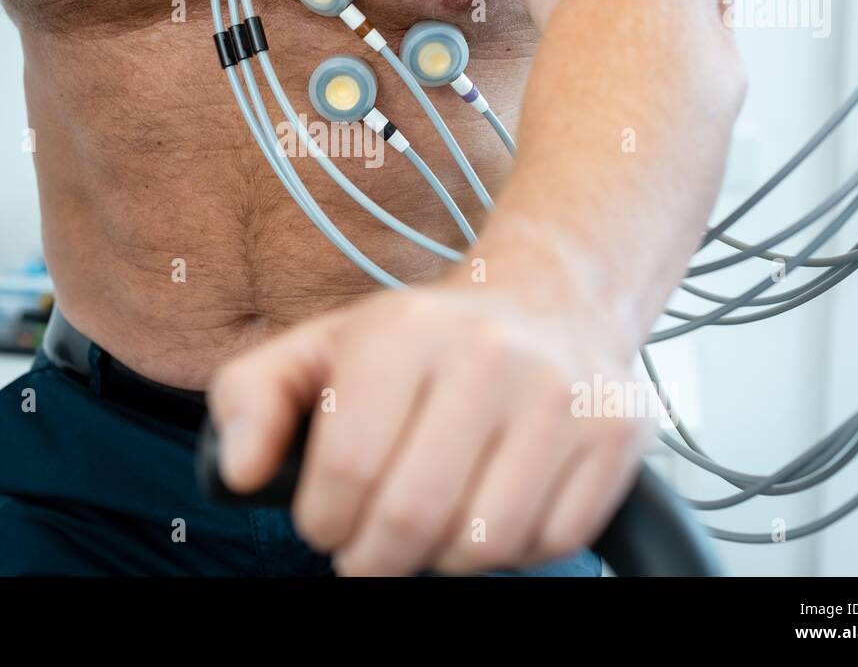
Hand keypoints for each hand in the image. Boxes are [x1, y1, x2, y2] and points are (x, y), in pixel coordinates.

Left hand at [207, 276, 654, 575]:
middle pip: (413, 517)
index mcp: (406, 330)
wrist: (551, 298)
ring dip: (443, 557)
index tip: (327, 522)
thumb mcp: (321, 347)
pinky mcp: (617, 433)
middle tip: (370, 549)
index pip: (348, 468)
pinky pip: (553, 542)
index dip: (324, 522)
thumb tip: (239, 474)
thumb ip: (252, 400)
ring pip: (484, 544)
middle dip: (374, 558)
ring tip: (434, 520)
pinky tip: (494, 504)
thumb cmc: (421, 341)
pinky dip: (513, 549)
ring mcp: (563, 394)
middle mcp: (491, 354)